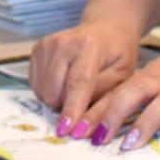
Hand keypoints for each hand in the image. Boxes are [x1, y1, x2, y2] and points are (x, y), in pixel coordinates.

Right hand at [28, 18, 139, 136]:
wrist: (105, 28)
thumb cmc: (118, 54)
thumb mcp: (122, 78)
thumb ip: (104, 104)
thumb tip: (84, 131)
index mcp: (88, 46)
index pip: (77, 83)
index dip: (72, 109)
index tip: (67, 131)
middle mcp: (63, 42)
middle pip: (55, 92)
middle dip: (67, 106)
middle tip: (84, 98)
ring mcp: (47, 45)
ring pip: (43, 91)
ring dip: (58, 98)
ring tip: (75, 87)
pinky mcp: (37, 49)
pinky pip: (36, 85)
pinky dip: (49, 89)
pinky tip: (64, 80)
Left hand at [80, 39, 159, 150]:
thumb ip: (143, 96)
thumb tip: (107, 119)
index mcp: (155, 75)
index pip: (119, 91)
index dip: (96, 110)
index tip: (74, 128)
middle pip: (135, 92)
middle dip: (112, 114)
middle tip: (93, 136)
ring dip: (145, 123)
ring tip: (129, 144)